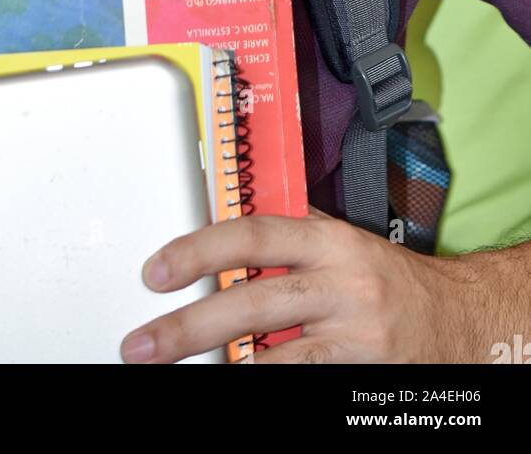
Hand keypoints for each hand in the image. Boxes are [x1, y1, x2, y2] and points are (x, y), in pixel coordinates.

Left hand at [119, 209, 473, 363]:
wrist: (456, 319)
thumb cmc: (385, 277)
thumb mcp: (339, 241)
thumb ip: (286, 231)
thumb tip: (216, 220)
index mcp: (328, 240)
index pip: (253, 236)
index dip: (199, 250)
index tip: (157, 270)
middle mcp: (341, 284)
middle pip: (252, 302)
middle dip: (189, 326)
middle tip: (143, 342)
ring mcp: (352, 333)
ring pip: (273, 352)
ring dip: (217, 363)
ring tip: (171, 367)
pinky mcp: (360, 371)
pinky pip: (300, 378)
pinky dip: (264, 378)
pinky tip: (235, 377)